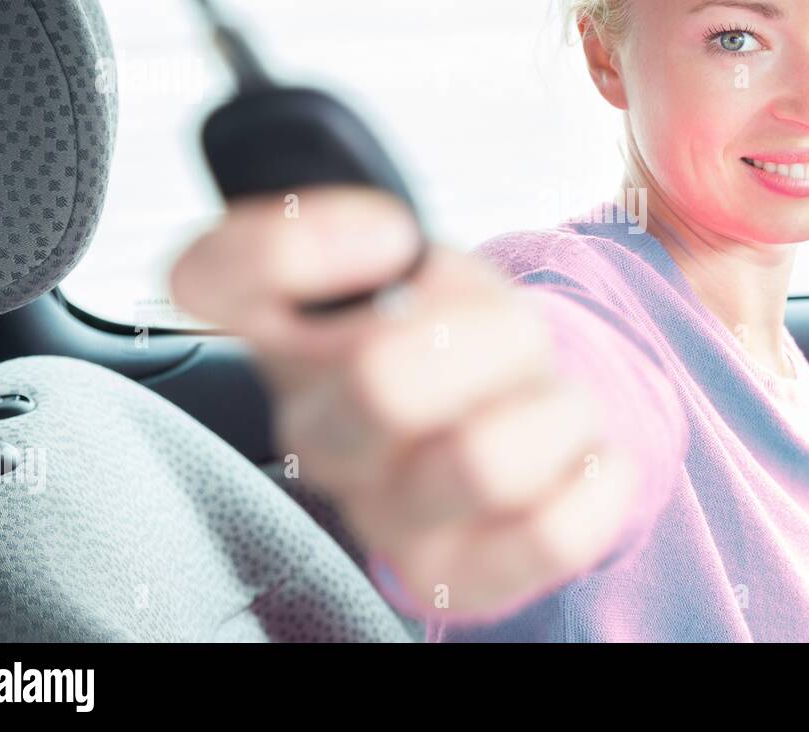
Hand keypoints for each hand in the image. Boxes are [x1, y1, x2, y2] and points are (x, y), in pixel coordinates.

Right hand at [168, 186, 639, 618]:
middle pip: (382, 382)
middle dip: (486, 336)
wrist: (505, 410)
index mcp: (287, 332)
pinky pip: (547, 538)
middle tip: (511, 334)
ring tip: (551, 401)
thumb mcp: (421, 258)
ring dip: (553, 409)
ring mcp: (379, 511)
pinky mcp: (454, 575)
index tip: (392, 233)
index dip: (293, 245)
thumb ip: (391, 240)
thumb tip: (393, 253)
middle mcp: (315, 428)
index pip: (214, 278)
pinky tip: (586, 457)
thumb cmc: (454, 330)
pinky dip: (594, 481)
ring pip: (484, 463)